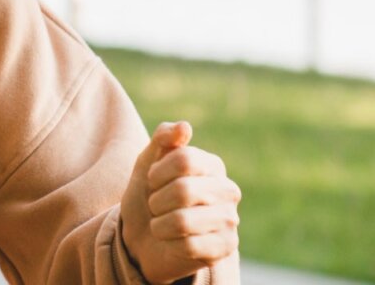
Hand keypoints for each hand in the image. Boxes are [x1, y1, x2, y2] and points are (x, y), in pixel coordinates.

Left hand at [120, 121, 240, 283]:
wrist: (145, 236)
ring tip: (163, 224)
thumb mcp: (147, 162)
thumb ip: (163, 139)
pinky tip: (174, 242)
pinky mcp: (225, 248)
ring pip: (183, 221)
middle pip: (184, 190)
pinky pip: (189, 246)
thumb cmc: (150, 194)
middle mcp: (228, 191)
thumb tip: (184, 126)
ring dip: (160, 225)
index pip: (184, 159)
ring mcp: (230, 221)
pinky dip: (170, 244)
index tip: (152, 180)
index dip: (157, 172)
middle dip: (156, 201)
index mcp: (213, 165)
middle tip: (156, 205)